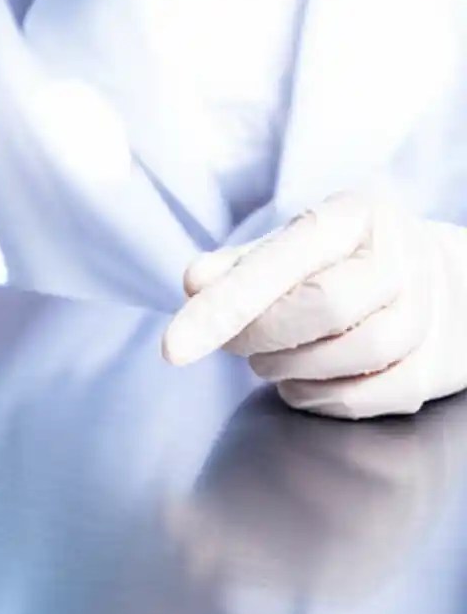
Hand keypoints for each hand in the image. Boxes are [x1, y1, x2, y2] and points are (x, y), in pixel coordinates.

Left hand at [163, 191, 466, 418]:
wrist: (439, 283)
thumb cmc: (341, 263)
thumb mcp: (289, 247)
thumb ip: (239, 266)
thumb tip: (196, 282)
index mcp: (353, 216)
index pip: (283, 261)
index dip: (225, 305)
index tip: (173, 349)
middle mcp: (400, 257)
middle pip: (324, 307)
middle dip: (260, 335)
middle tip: (234, 342)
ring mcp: (426, 313)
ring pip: (350, 355)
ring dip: (288, 368)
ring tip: (269, 358)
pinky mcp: (433, 367)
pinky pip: (364, 397)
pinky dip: (315, 396)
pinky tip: (300, 381)